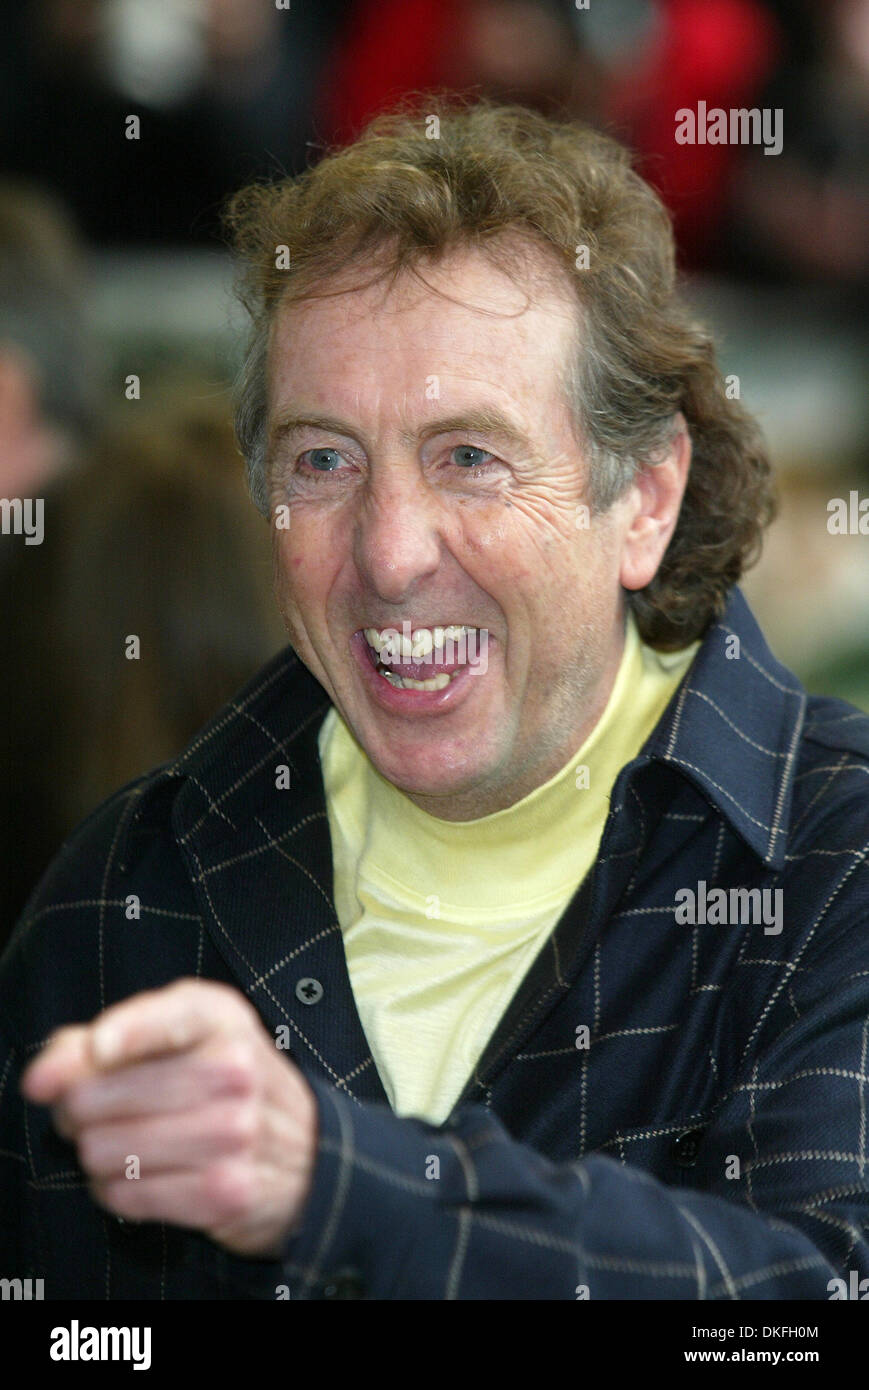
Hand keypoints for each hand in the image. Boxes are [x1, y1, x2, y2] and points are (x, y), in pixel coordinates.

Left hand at [20, 978, 317, 1258]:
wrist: (306, 1153)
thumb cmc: (222, 1082)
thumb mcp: (176, 1037)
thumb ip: (97, 1041)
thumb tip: (42, 1077)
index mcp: (220, 1018)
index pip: (166, 1017)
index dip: (122, 1036)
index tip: (101, 1049)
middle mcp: (234, 1071)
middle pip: (95, 1096)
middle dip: (78, 1108)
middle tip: (99, 1110)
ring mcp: (233, 1133)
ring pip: (102, 1149)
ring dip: (98, 1152)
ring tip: (127, 1143)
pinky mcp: (223, 1191)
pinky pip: (125, 1193)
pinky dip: (118, 1189)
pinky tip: (145, 1173)